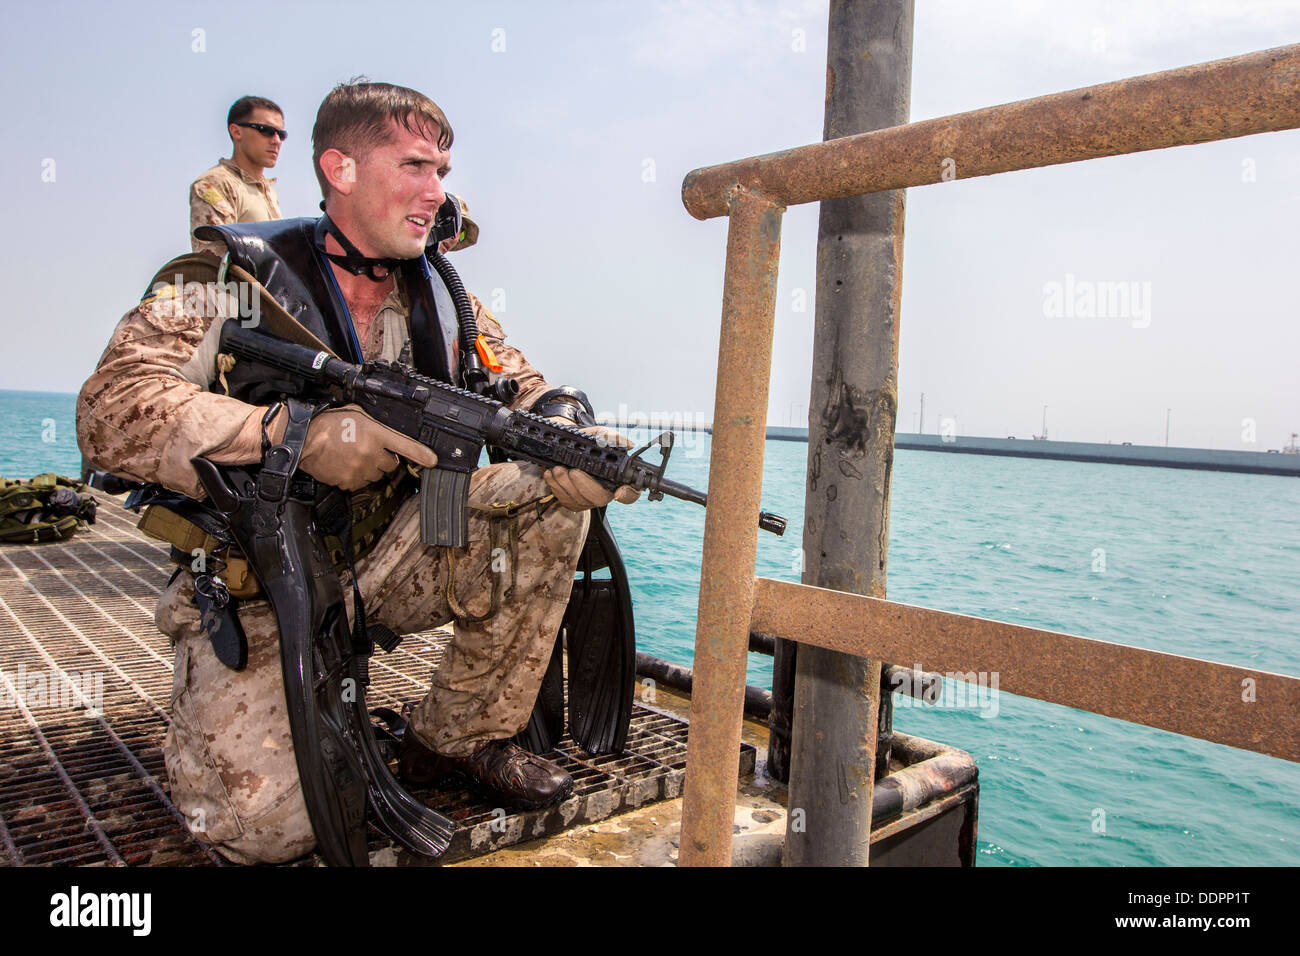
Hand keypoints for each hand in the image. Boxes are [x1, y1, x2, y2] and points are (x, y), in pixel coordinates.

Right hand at [269, 404, 436, 490]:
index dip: (421, 455)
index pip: (406, 446)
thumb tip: (386, 432)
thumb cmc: (328, 424)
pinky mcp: (350, 482)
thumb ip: (375, 424)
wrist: (305, 440)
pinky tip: (345, 464)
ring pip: (376, 475)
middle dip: (384, 458)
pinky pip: (360, 482)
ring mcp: (361, 470)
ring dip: (370, 467)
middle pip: (391, 464)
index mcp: (376, 434)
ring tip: (354, 455)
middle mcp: (371, 454)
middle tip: (369, 449)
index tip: (433, 461)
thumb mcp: (357, 414)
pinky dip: (356, 476)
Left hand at [543, 424, 640, 511]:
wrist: (562, 445)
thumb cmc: (585, 441)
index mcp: (615, 478)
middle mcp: (604, 492)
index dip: (628, 494)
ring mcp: (588, 500)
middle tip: (572, 470)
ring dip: (566, 484)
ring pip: (579, 500)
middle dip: (584, 484)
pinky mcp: (573, 503)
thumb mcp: (597, 434)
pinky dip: (556, 487)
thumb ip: (611, 437)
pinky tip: (550, 475)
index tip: (619, 491)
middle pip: (599, 498)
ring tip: (557, 469)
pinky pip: (566, 500)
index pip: (630, 493)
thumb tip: (629, 444)